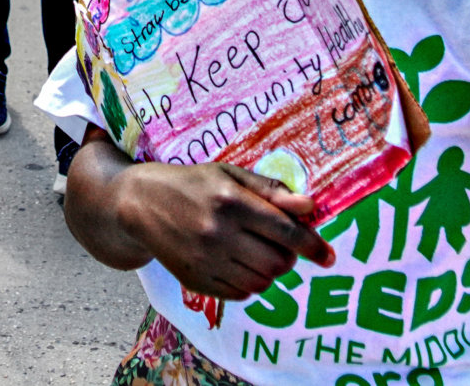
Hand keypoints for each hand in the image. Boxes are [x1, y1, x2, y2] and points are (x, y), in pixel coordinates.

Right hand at [113, 160, 333, 298]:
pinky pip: (240, 294)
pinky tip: (237, 262)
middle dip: (288, 256)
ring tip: (257, 251)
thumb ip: (270, 190)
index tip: (328, 256)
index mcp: (230, 201)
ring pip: (262, 283)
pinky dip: (249, 283)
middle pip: (278, 262)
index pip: (285, 231)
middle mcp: (218, 234)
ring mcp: (205, 261)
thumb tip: (309, 206)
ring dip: (269, 271)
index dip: (312, 245)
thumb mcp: (229, 175)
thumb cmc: (192, 184)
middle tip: (280, 244)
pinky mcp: (196, 281)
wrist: (141, 204)